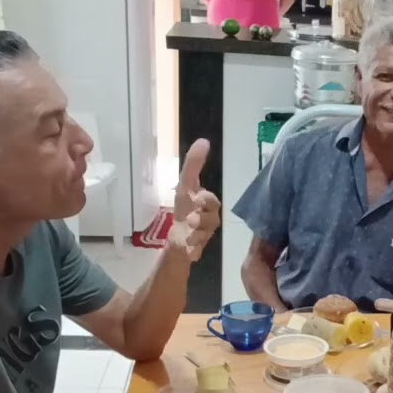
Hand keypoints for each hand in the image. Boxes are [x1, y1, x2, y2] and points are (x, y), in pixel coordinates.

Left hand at [170, 139, 220, 260]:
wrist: (180, 236)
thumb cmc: (185, 208)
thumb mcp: (185, 185)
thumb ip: (193, 164)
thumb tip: (203, 140)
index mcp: (207, 204)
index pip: (212, 201)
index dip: (206, 199)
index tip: (197, 197)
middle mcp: (208, 219)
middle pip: (211, 220)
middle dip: (202, 218)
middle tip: (191, 218)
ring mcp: (202, 235)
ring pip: (204, 235)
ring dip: (196, 233)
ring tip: (188, 234)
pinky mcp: (195, 249)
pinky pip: (196, 251)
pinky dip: (193, 251)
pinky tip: (189, 251)